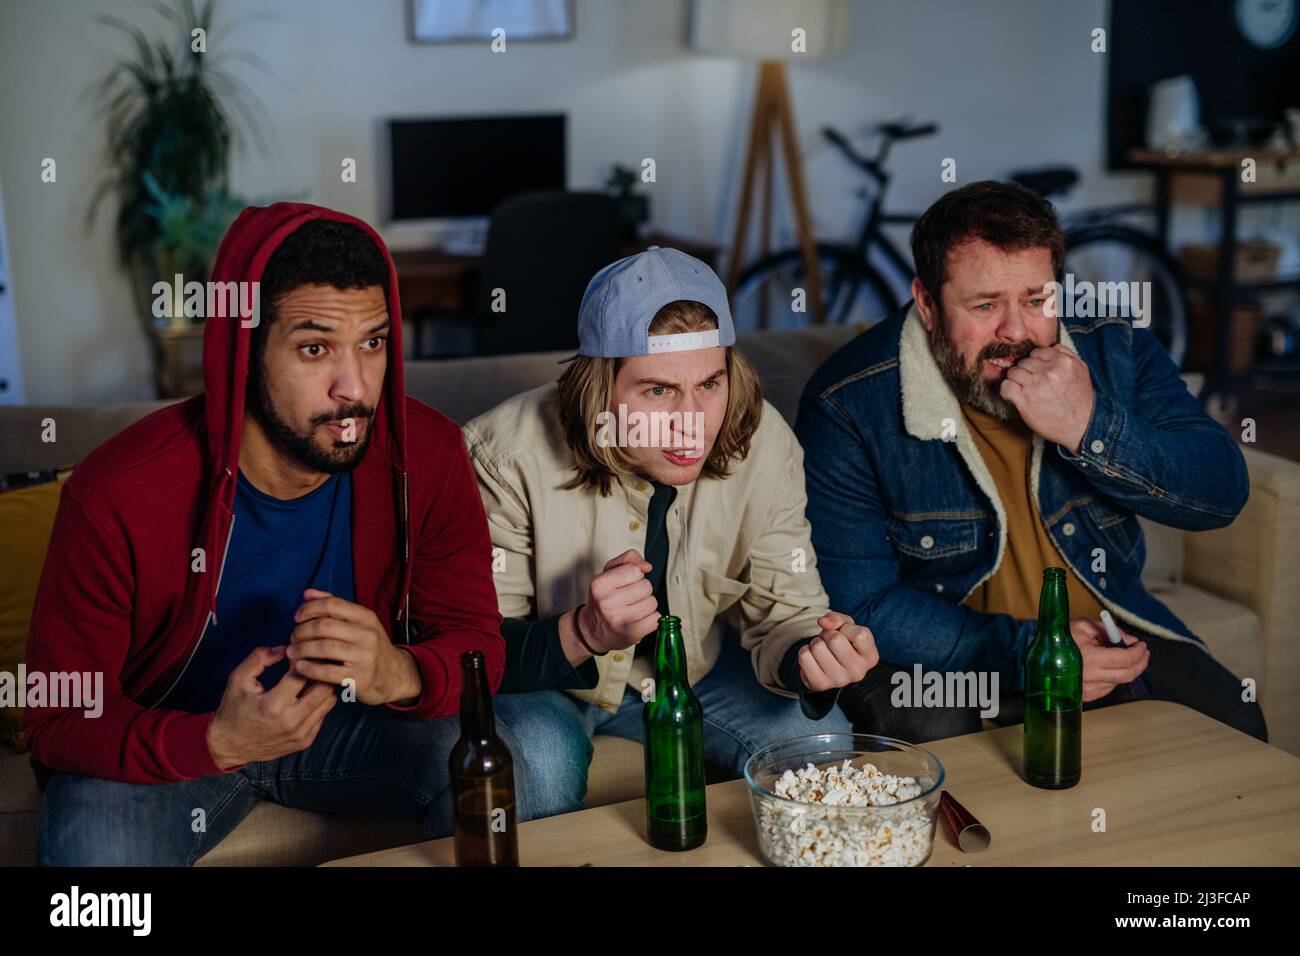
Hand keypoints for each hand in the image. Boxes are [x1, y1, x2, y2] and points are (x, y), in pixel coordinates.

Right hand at [207, 646, 337, 769]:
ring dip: (322, 687)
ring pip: (329, 701)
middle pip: (324, 688)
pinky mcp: (305, 741)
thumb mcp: (238, 679)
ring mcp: (300, 734)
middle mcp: (291, 722)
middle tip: (308, 665)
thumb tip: (285, 648)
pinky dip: (318, 703)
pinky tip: (304, 697)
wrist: (230, 747)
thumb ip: (259, 658)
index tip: (296, 655)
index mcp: (273, 706)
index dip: (302, 659)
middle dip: (318, 672)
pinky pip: (324, 715)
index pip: (302, 674)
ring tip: (307, 680)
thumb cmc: (233, 710)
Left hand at [286, 589, 420, 705]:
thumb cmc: (370, 647)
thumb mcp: (359, 623)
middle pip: (325, 626)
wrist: (394, 675)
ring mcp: (365, 657)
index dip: (309, 608)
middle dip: (302, 631)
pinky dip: (309, 669)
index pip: (332, 603)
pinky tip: (300, 668)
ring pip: (324, 648)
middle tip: (293, 638)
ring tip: (292, 652)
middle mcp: (368, 635)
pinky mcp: (360, 678)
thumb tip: (308, 593)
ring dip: (301, 649)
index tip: (297, 617)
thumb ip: (334, 606)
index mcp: (367, 617)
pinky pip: (327, 672)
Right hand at [564, 549, 660, 657]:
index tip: (624, 584)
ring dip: (646, 605)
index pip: (635, 571)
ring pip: (652, 603)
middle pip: (646, 587)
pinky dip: (650, 619)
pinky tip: (638, 620)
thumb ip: (628, 559)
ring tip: (633, 609)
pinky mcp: (632, 633)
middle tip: (629, 598)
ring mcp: (620, 619)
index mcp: (600, 584)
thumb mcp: (609, 573)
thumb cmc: (603, 598)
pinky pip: (656, 619)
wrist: (592, 630)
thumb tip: (647, 566)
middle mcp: (607, 602)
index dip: (634, 576)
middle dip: (641, 591)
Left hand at [798, 611, 879, 692]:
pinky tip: (814, 658)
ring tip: (823, 650)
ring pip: (817, 646)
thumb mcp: (845, 626)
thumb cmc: (842, 643)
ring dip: (816, 642)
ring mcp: (839, 680)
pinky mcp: (820, 684)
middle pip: (835, 639)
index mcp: (871, 657)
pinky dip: (805, 651)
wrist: (828, 666)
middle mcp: (858, 672)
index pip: (860, 634)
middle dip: (828, 634)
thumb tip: (823, 622)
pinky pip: (804, 656)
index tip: (846, 634)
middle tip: (830, 642)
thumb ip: (837, 618)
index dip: (847, 628)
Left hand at [999, 345, 1094, 453]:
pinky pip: (1006, 387)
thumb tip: (1051, 347)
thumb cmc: (1080, 399)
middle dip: (1024, 372)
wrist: (1082, 425)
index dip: (1034, 362)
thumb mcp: (1081, 370)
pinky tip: (1013, 396)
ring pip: (1013, 372)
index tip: (1036, 372)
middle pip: (1023, 362)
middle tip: (1030, 383)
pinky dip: (1006, 391)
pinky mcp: (1025, 400)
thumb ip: (1067, 354)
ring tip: (1022, 390)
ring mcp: (1036, 385)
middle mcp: (1049, 371)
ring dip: (1015, 381)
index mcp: (1062, 362)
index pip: (1036, 352)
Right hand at [1070, 618, 1149, 701]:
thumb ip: (1111, 631)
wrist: (1041, 655)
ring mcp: (1088, 689)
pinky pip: (1109, 687)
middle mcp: (1089, 677)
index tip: (1142, 645)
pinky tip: (1107, 667)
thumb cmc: (1063, 637)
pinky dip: (1114, 677)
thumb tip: (1131, 641)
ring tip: (1120, 656)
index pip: (1125, 659)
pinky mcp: (1086, 696)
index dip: (1139, 652)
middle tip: (1143, 653)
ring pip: (1120, 682)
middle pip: (1128, 675)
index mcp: (1090, 658)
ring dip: (1127, 669)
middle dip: (1141, 663)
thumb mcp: (1086, 625)